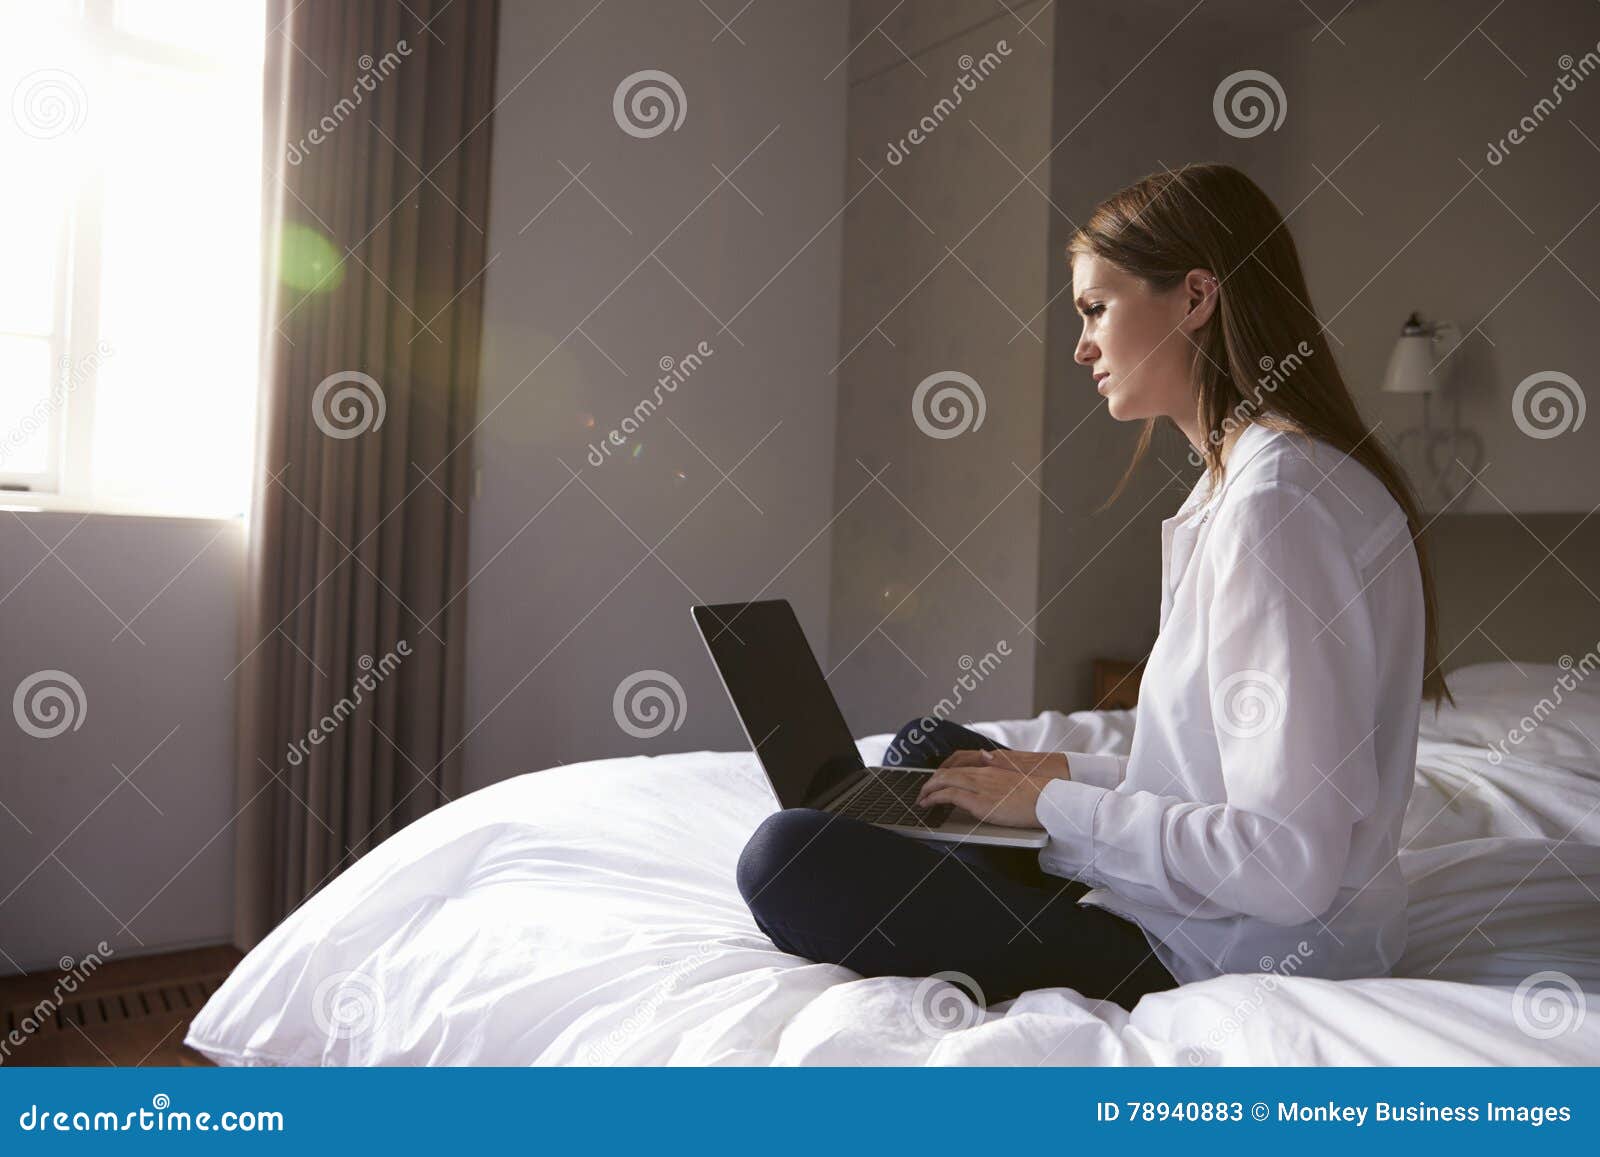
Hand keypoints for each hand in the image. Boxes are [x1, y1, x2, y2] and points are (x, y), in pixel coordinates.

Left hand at [915, 749, 1070, 827]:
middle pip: (948, 771)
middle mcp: (983, 773)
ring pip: (944, 781)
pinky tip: (927, 804)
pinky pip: (948, 796)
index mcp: (992, 767)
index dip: (945, 772)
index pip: (960, 764)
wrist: (1050, 799)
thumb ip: (1000, 773)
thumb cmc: (1039, 793)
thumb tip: (988, 761)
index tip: (937, 780)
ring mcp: (980, 786)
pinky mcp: (979, 801)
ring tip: (920, 798)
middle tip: (923, 790)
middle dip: (932, 781)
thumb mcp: (1017, 779)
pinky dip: (933, 798)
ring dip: (928, 789)